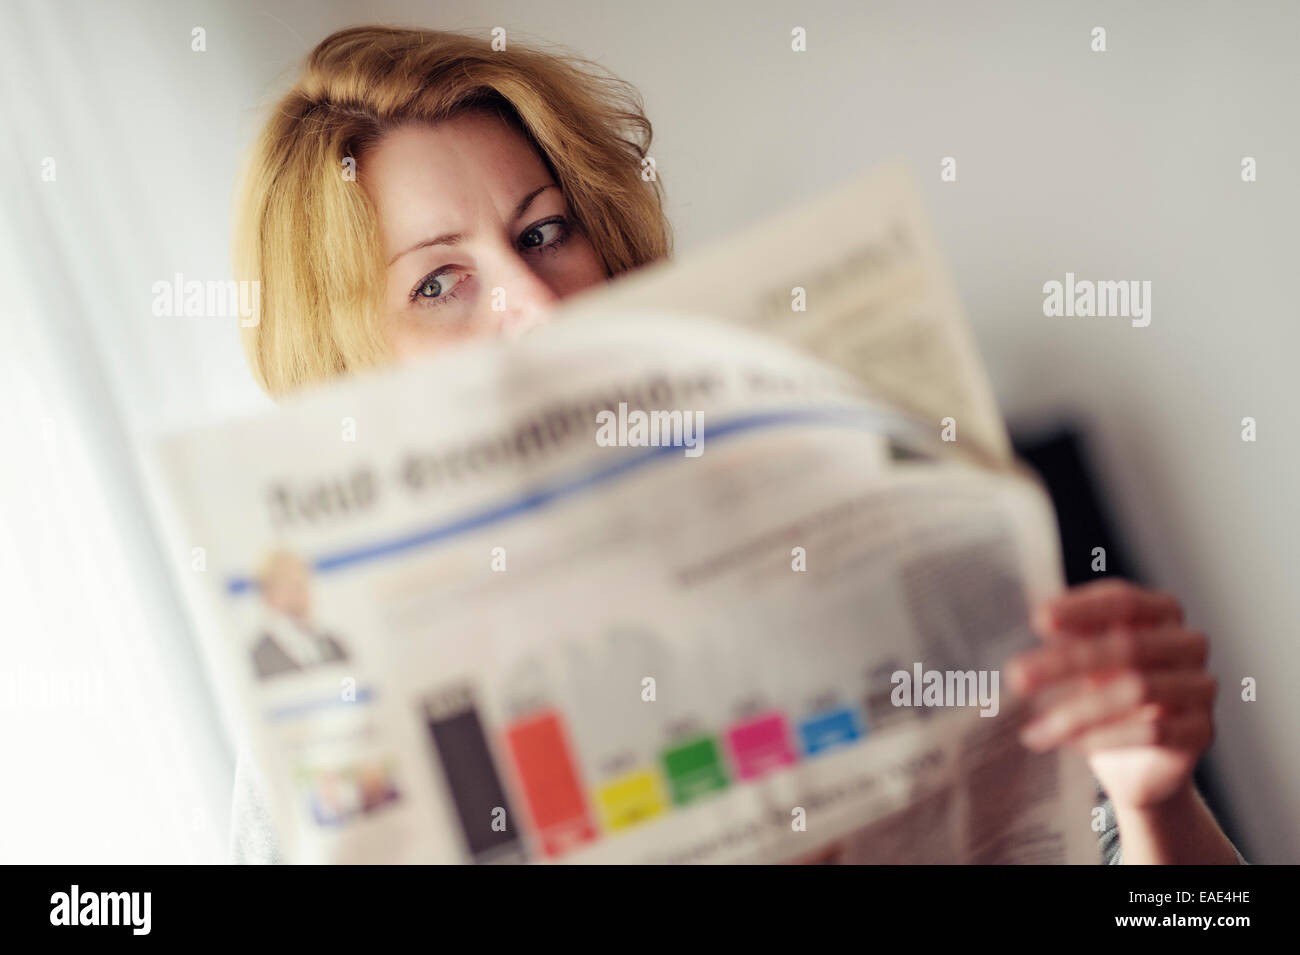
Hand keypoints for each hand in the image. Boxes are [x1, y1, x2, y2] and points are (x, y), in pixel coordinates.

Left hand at [1007, 579, 1215, 810]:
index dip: (1081, 608)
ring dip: (1077, 711)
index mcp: (1161, 612)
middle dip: (1065, 662)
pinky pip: (1152, 731)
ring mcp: (1200, 687)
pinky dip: (1105, 737)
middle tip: (1016, 677)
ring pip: (1137, 691)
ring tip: (1035, 728)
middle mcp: (1188, 644)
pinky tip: (1070, 745)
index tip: (1039, 619)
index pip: (1123, 600)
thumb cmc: (1107, 692)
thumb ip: (1070, 635)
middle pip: (1127, 646)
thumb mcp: (1085, 659)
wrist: (1139, 762)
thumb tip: (1040, 617)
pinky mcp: (1201, 731)